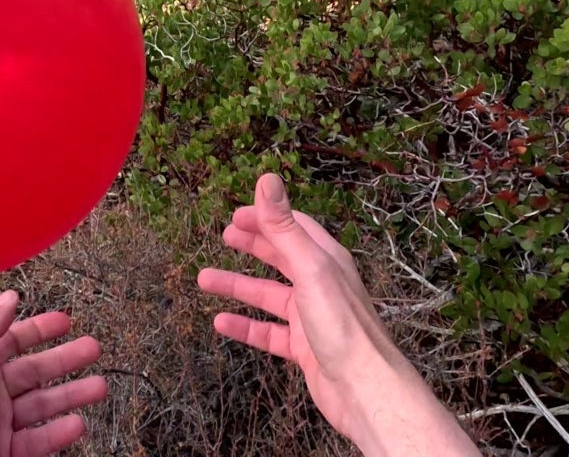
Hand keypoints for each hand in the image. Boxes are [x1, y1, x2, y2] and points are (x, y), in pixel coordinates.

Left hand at [0, 290, 106, 456]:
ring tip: (98, 387)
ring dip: (72, 394)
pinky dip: (60, 432)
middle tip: (92, 349)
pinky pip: (40, 440)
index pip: (11, 341)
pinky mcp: (6, 454)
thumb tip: (7, 298)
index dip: (38, 329)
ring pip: (43, 405)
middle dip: (66, 359)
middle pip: (34, 371)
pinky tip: (76, 424)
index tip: (63, 321)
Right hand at [198, 174, 479, 456]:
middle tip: (224, 236)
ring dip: (238, 286)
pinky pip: (268, 332)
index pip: (295, 227)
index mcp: (327, 261)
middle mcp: (321, 285)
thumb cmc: (344, 327)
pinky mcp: (304, 348)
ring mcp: (312, 317)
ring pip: (269, 296)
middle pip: (282, 258)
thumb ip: (284, 227)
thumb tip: (267, 179)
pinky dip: (245, 326)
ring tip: (204, 279)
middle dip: (253, 245)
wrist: (364, 389)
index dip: (267, 217)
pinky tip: (221, 323)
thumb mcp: (309, 269)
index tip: (237, 213)